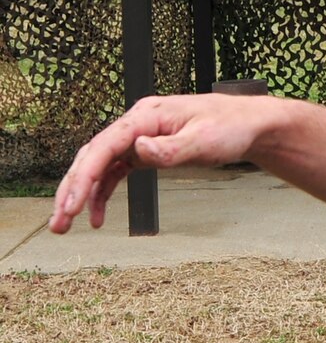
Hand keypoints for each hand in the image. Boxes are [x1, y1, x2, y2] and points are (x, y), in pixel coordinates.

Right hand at [51, 94, 267, 233]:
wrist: (250, 125)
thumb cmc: (231, 128)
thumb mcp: (206, 140)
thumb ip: (171, 149)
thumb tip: (138, 150)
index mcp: (147, 116)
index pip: (104, 146)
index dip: (84, 176)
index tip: (70, 205)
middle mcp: (137, 123)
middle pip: (93, 156)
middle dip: (72, 190)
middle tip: (58, 224)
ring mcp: (139, 137)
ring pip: (99, 165)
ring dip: (81, 195)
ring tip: (65, 225)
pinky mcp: (146, 149)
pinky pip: (115, 171)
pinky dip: (103, 193)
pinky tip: (97, 217)